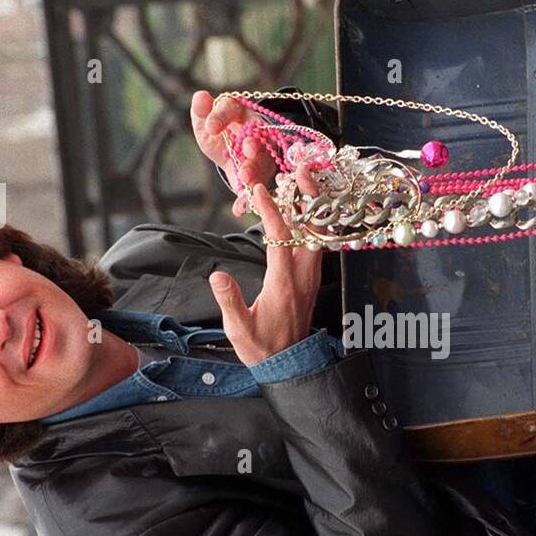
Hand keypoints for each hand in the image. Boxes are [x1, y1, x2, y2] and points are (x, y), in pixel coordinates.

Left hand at [190, 90, 276, 213]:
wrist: (231, 150)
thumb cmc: (218, 133)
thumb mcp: (205, 124)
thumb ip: (201, 113)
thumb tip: (200, 96)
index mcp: (237, 110)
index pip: (229, 108)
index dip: (220, 117)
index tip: (210, 128)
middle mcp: (254, 128)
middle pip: (256, 135)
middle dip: (252, 145)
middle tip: (246, 151)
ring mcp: (263, 150)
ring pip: (262, 160)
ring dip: (255, 171)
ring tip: (245, 181)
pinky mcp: (264, 172)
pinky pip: (259, 183)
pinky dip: (249, 197)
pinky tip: (239, 208)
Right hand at [208, 182, 322, 366]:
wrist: (287, 364)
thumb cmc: (261, 347)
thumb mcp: (239, 328)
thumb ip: (229, 300)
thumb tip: (216, 275)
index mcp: (284, 283)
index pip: (280, 237)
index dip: (271, 210)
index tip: (260, 189)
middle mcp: (303, 276)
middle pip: (313, 227)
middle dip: (309, 196)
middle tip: (301, 170)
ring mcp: (311, 277)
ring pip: (319, 233)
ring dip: (313, 206)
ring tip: (304, 181)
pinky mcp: (311, 279)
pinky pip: (317, 244)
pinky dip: (313, 222)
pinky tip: (304, 210)